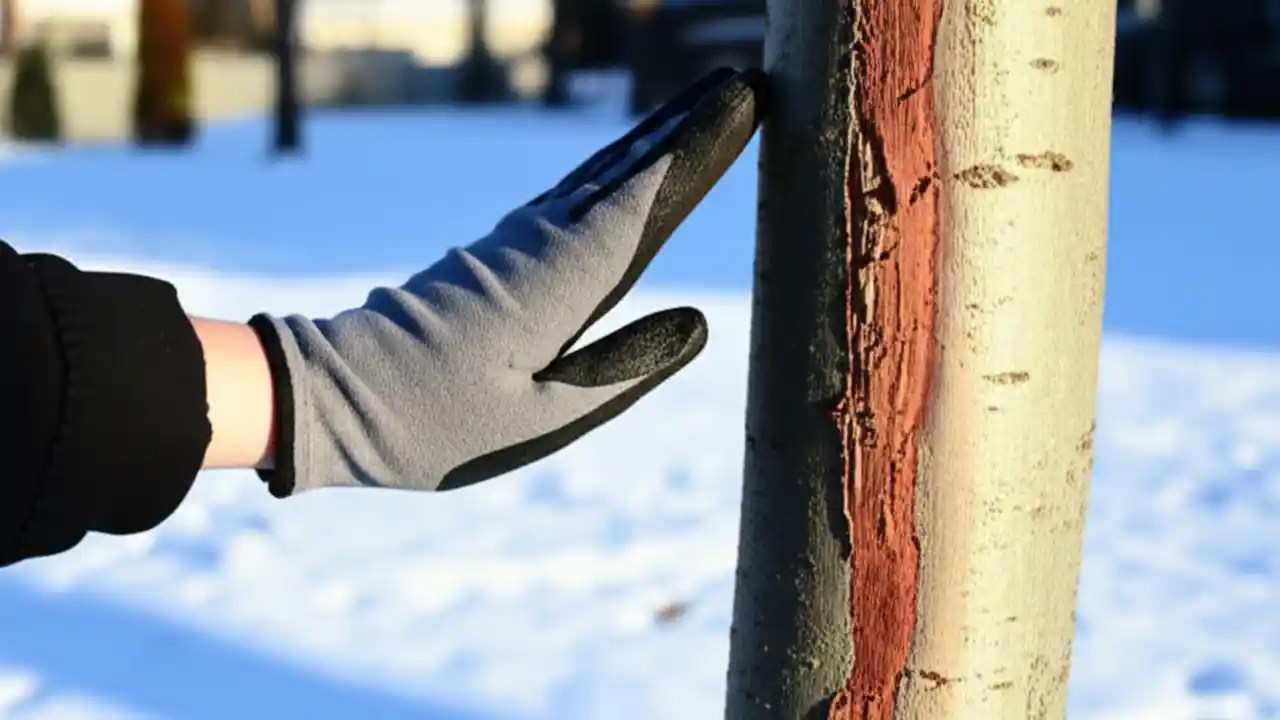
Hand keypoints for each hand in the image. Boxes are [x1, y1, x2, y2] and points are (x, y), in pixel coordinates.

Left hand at [248, 68, 766, 496]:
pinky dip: (602, 175)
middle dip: (680, 131)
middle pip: (619, 178)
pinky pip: (562, 202)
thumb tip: (698, 324)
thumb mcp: (535, 421)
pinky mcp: (490, 258)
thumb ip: (619, 373)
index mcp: (549, 290)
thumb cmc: (432, 427)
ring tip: (696, 111)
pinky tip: (621, 167)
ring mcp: (506, 249)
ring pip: (590, 182)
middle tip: (736, 85)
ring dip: (645, 143)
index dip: (691, 155)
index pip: (638, 208)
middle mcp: (531, 253)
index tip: (738, 105)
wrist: (328, 400)